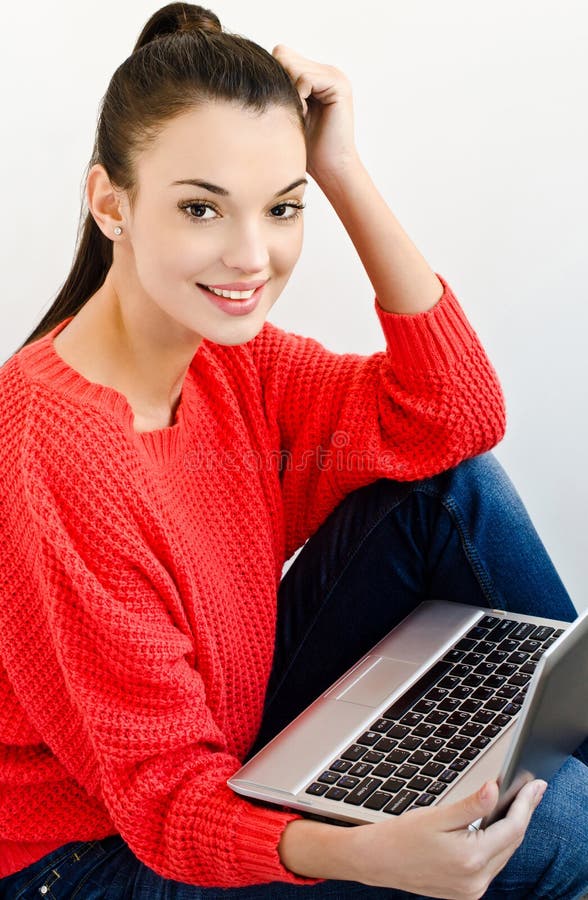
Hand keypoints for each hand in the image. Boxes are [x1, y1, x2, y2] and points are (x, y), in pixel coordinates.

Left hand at [272, 44, 359, 184]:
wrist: (330, 170)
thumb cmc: (305, 150)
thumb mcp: (284, 113)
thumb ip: (276, 89)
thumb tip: (247, 70)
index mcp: (314, 75)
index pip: (281, 55)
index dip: (274, 79)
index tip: (281, 108)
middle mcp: (326, 71)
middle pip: (284, 55)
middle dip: (280, 83)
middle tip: (292, 112)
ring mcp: (334, 76)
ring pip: (292, 64)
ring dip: (289, 92)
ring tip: (300, 116)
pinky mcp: (339, 85)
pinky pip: (305, 77)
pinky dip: (299, 97)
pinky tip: (305, 116)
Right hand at [348, 777, 546, 899]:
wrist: (379, 862)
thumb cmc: (402, 836)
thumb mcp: (437, 815)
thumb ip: (471, 805)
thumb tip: (496, 788)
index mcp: (470, 859)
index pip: (512, 828)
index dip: (526, 804)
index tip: (535, 785)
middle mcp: (476, 880)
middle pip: (512, 841)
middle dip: (524, 813)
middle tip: (533, 788)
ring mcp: (473, 889)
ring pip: (504, 853)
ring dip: (513, 828)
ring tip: (520, 803)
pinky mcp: (468, 891)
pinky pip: (493, 864)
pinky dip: (499, 843)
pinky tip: (500, 826)